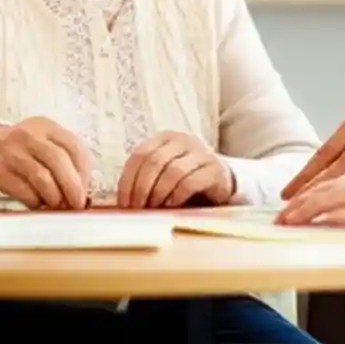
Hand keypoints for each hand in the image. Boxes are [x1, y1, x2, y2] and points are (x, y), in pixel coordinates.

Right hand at [0, 116, 91, 209]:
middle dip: (72, 186)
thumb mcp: (42, 143)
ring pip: (41, 177)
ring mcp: (11, 152)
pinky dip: (34, 201)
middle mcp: (29, 136)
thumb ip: (63, 159)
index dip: (83, 171)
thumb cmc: (22, 150)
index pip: (73, 146)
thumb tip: (81, 190)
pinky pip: (23, 190)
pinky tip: (37, 204)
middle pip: (58, 160)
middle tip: (77, 203)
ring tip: (56, 204)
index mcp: (46, 127)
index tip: (85, 188)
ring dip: (53, 196)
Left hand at [117, 131, 235, 208]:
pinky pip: (191, 182)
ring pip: (173, 171)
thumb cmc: (184, 179)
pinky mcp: (215, 170)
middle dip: (142, 188)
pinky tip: (171, 205)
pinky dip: (176, 196)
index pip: (140, 154)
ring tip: (154, 207)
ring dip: (159, 193)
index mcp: (166, 137)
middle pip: (155, 161)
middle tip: (138, 207)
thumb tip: (123, 199)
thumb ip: (145, 177)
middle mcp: (184, 140)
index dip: (128, 179)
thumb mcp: (163, 172)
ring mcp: (202, 153)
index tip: (124, 202)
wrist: (220, 180)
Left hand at [276, 168, 344, 228]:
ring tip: (290, 219)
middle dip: (303, 201)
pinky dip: (341, 213)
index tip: (291, 208)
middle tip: (279, 217)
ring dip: (313, 207)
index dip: (312, 193)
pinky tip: (324, 220)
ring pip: (342, 194)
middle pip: (333, 185)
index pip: (338, 181)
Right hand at [281, 91, 344, 198]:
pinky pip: (332, 145)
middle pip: (327, 152)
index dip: (328, 180)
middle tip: (286, 196)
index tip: (310, 198)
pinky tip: (306, 179)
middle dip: (305, 176)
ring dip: (307, 171)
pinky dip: (318, 162)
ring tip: (290, 191)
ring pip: (325, 149)